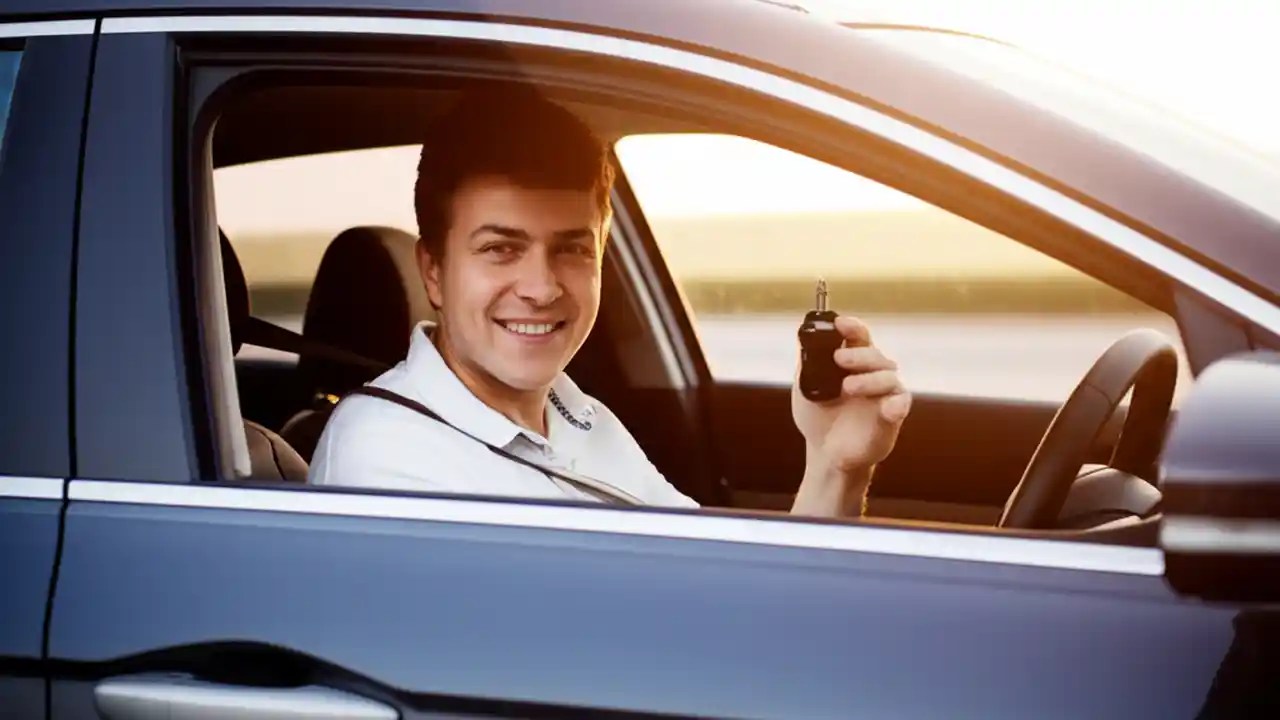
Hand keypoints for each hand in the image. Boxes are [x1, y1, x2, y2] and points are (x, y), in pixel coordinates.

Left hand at [791, 315, 910, 474]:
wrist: (825, 453)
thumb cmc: (818, 418)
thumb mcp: (804, 387)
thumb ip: (807, 363)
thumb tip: (803, 335)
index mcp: (852, 363)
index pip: (859, 337)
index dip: (852, 327)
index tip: (840, 324)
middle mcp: (871, 374)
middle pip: (875, 354)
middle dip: (858, 354)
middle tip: (839, 358)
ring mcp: (884, 394)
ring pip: (888, 376)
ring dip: (869, 378)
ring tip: (847, 387)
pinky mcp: (892, 416)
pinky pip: (901, 404)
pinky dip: (896, 403)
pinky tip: (887, 407)